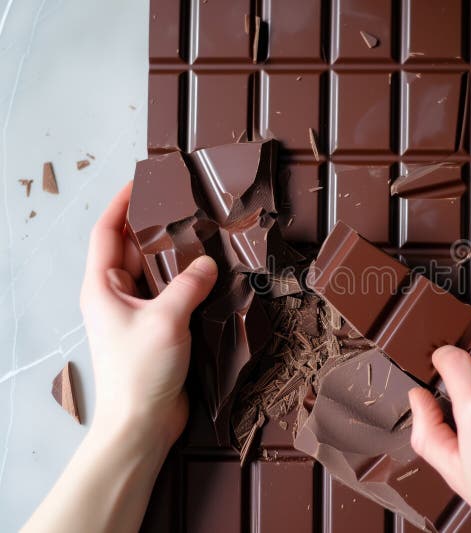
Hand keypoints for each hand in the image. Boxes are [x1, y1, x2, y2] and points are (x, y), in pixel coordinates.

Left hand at [80, 182, 216, 450]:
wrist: (141, 422)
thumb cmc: (139, 372)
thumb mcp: (166, 320)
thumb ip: (189, 285)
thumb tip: (208, 262)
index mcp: (102, 287)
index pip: (106, 232)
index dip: (121, 203)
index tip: (140, 181)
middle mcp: (115, 295)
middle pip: (130, 247)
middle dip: (152, 224)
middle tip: (181, 203)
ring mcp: (135, 313)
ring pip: (153, 271)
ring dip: (172, 254)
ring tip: (199, 232)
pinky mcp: (155, 329)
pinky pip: (169, 294)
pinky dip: (185, 281)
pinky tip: (208, 274)